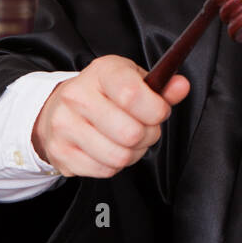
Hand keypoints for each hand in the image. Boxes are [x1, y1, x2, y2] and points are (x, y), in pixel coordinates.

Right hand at [30, 54, 189, 178]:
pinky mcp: (60, 151)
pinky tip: (110, 149)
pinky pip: (104, 170)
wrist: (59, 107)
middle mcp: (77, 96)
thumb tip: (181, 86)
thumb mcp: (133, 80)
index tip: (160, 112)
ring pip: (119, 156)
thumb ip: (161, 87)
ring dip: (133, 153)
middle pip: (130, 133)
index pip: (132, 95)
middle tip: (144, 128)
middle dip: (147, 136)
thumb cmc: (104, 93)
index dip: (156, 110)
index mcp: (101, 72)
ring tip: (128, 140)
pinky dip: (114, 165)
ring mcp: (64, 125)